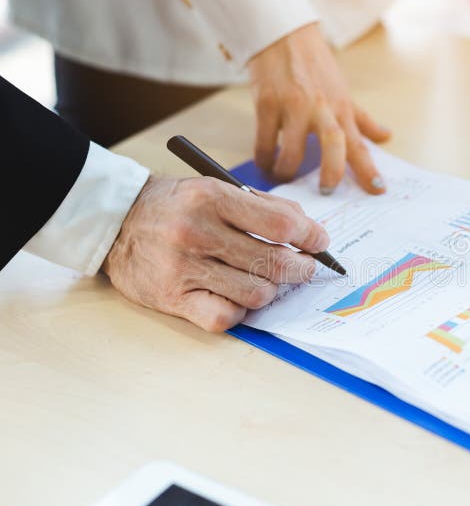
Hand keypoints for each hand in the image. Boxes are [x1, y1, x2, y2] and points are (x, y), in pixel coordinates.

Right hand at [102, 176, 328, 331]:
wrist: (114, 221)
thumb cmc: (176, 205)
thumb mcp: (215, 188)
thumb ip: (263, 206)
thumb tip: (309, 230)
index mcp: (212, 198)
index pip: (282, 225)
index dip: (311, 238)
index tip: (319, 243)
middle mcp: (197, 232)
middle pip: (274, 263)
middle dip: (301, 268)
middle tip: (304, 267)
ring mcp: (184, 268)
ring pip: (256, 293)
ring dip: (270, 289)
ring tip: (265, 280)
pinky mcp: (173, 299)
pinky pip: (225, 317)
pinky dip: (239, 311)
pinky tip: (237, 297)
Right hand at [248, 23, 390, 194]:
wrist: (283, 35)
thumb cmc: (315, 67)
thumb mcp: (343, 93)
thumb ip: (362, 119)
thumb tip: (387, 137)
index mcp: (341, 108)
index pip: (359, 144)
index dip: (368, 169)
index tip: (378, 190)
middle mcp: (320, 108)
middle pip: (334, 142)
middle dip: (331, 171)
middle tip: (326, 191)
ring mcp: (292, 106)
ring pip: (292, 150)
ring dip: (287, 171)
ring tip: (284, 178)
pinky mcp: (266, 104)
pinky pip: (263, 142)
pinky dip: (264, 159)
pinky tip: (265, 164)